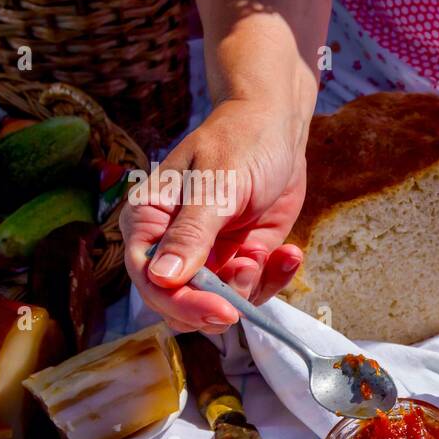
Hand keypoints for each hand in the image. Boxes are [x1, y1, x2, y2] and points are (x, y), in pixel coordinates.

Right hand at [120, 97, 308, 333]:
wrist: (278, 129)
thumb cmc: (239, 143)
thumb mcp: (217, 185)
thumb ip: (191, 233)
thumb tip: (162, 278)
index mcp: (149, 220)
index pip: (149, 279)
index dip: (180, 302)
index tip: (219, 310)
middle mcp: (173, 244)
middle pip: (180, 300)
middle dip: (215, 304)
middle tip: (246, 290)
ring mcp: (209, 254)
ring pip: (219, 301)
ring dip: (250, 288)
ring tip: (268, 253)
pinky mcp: (242, 257)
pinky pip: (254, 287)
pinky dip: (275, 277)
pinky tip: (290, 253)